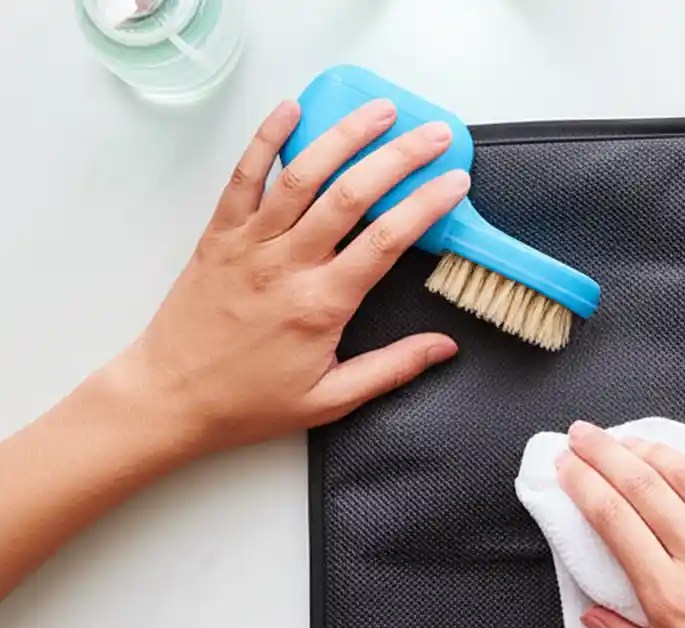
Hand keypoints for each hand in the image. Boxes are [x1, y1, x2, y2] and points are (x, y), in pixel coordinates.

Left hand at [109, 99, 469, 457]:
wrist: (170, 398)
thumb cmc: (249, 402)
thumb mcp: (331, 399)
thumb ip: (392, 368)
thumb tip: (444, 348)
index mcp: (321, 305)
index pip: (387, 240)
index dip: (426, 204)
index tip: (455, 181)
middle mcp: (287, 265)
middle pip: (352, 194)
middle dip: (399, 157)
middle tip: (433, 134)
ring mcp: (250, 244)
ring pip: (302, 175)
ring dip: (344, 136)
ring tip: (378, 111)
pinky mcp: (219, 235)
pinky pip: (243, 177)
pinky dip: (266, 139)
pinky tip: (291, 111)